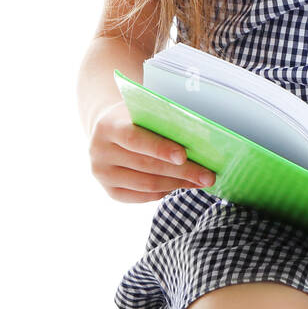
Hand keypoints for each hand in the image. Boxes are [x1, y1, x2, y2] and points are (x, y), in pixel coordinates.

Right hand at [88, 102, 215, 203]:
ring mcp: (102, 174)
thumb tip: (199, 140)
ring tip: (200, 181)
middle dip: (181, 171)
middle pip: (146, 165)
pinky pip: (143, 197)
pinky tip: (181, 185)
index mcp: (108, 126)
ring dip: (177, 184)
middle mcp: (99, 152)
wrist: (109, 130)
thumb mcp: (143, 112)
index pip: (135, 139)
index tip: (184, 156)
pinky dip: (165, 191)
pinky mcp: (110, 191)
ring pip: (147, 184)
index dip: (160, 148)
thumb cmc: (136, 118)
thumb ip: (163, 121)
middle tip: (208, 176)